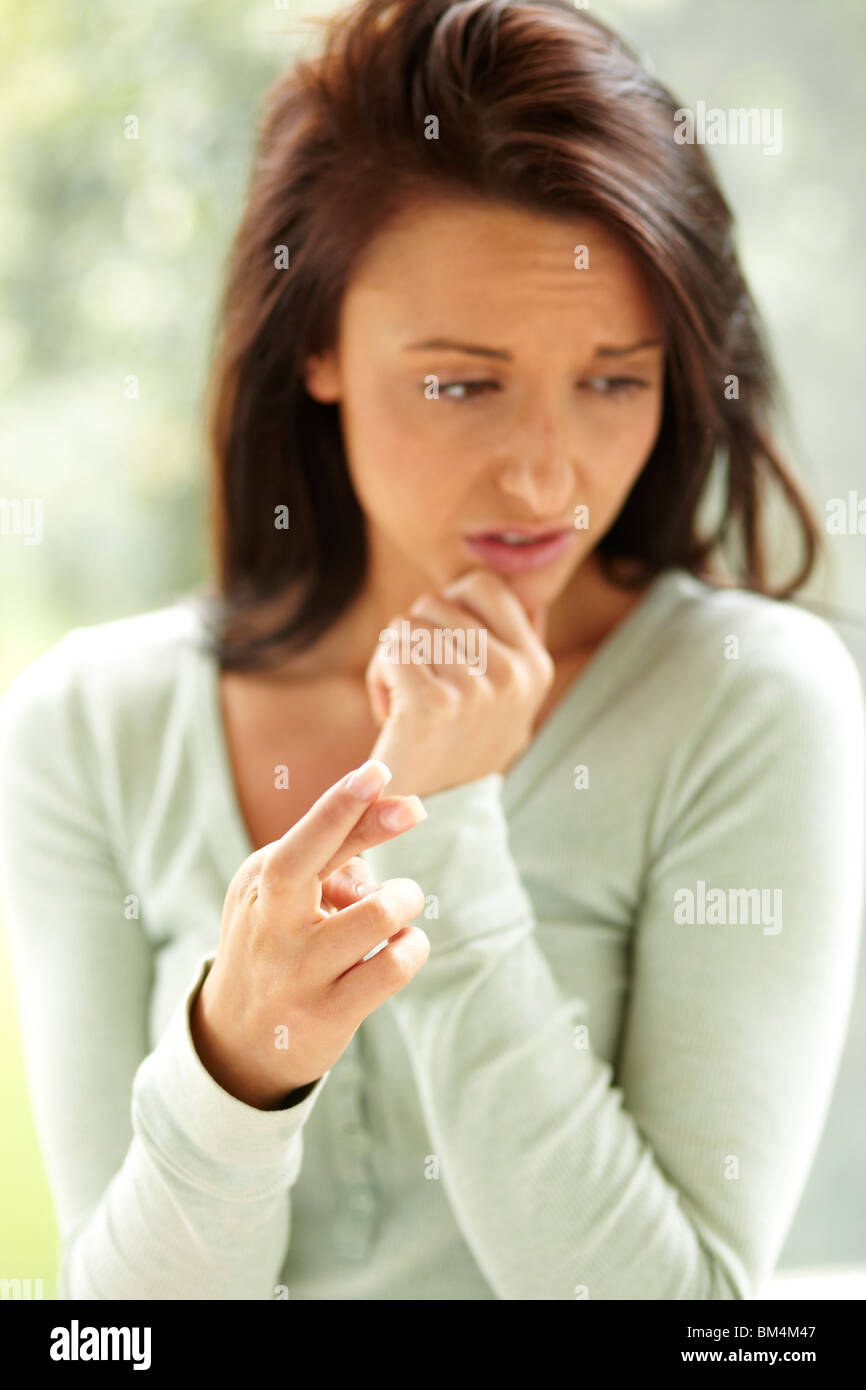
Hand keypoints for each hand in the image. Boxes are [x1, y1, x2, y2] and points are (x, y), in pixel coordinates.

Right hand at [191, 761, 429, 1109]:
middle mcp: (272, 923)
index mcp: (260, 883)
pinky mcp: (328, 1014)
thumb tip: (398, 808)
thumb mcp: (286, 891)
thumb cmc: (277, 941)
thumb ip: (338, 849)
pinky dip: (412, 947)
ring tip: (400, 906)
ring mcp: (298, 971)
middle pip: (317, 862)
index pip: (303, 837)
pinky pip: (393, 966)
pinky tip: (402, 947)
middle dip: (370, 826)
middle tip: (415, 810)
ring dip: (405, 900)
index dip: (342, 802)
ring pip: (379, 915)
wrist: (236, 1039)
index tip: (378, 772)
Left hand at [366, 569, 554, 797]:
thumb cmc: (458, 746)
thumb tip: (518, 588)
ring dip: (394, 660)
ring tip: (407, 701)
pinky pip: (391, 648)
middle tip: (421, 684)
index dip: (449, 607)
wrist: (434, 817)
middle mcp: (514, 675)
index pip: (483, 584)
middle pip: (437, 602)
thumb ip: (513, 643)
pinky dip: (379, 677)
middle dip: (416, 637)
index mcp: (536, 666)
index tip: (444, 650)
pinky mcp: (433, 705)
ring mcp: (476, 689)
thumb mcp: (507, 698)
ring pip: (408, 624)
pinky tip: (390, 712)